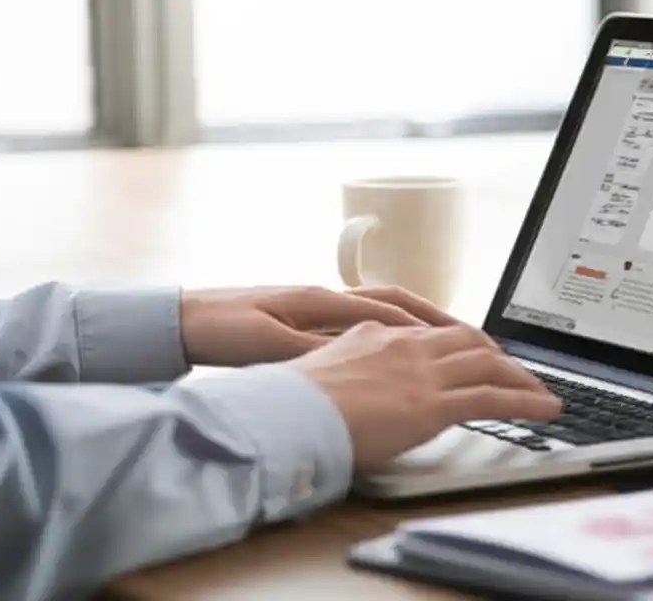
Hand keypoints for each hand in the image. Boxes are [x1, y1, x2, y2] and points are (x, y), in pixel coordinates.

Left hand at [180, 285, 460, 366]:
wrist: (180, 319)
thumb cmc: (220, 330)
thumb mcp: (268, 346)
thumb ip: (314, 351)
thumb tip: (359, 355)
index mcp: (319, 301)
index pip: (388, 309)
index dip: (428, 326)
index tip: (460, 341)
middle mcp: (325, 297)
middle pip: (395, 301)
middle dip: (435, 317)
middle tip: (471, 336)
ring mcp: (317, 305)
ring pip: (380, 308)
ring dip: (416, 322)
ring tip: (447, 339)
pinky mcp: (306, 317)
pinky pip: (362, 319)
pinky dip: (390, 329)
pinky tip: (398, 346)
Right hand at [289, 322, 560, 469]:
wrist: (285, 415)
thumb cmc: (289, 404)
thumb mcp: (320, 373)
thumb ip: (346, 373)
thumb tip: (351, 389)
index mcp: (377, 334)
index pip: (432, 333)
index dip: (460, 344)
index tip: (473, 354)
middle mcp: (407, 345)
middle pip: (468, 341)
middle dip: (498, 355)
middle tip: (516, 370)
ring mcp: (423, 373)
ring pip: (488, 365)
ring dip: (520, 377)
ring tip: (540, 392)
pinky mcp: (434, 404)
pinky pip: (493, 398)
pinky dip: (526, 401)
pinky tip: (545, 408)